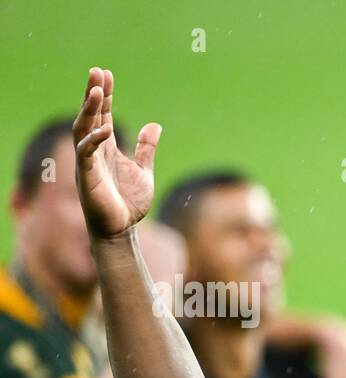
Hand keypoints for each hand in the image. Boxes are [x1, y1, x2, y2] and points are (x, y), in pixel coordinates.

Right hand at [73, 67, 161, 238]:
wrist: (122, 229)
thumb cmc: (129, 202)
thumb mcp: (144, 171)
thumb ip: (146, 149)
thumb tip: (155, 125)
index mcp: (107, 147)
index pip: (103, 114)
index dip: (105, 95)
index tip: (106, 74)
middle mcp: (95, 150)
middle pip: (90, 115)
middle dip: (93, 94)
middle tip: (97, 72)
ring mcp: (89, 162)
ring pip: (82, 128)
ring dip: (89, 110)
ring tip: (96, 91)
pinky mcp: (87, 176)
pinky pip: (86, 152)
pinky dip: (94, 139)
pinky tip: (106, 128)